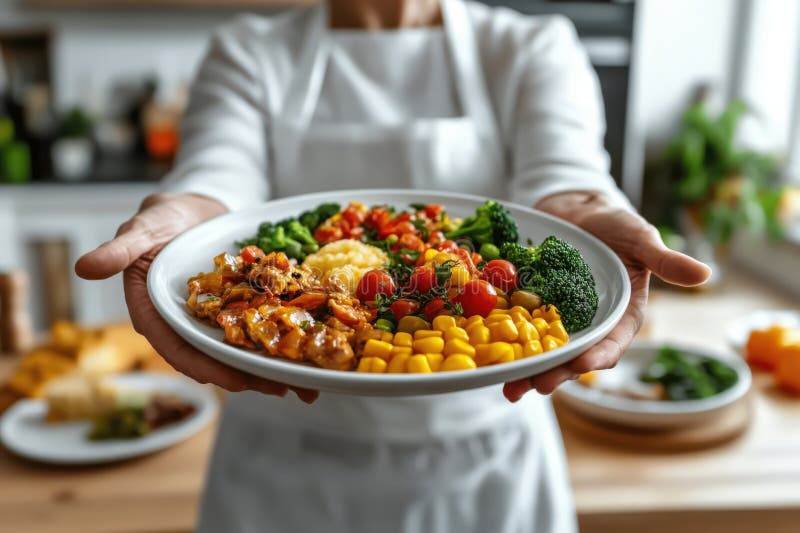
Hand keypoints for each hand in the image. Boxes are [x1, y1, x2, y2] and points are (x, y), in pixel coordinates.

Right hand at [75, 193, 318, 403]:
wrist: (195, 208)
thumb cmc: (162, 219)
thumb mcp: (142, 229)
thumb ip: (119, 250)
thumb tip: (83, 268)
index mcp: (157, 315)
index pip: (178, 348)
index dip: (205, 367)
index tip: (234, 380)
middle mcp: (189, 325)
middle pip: (218, 358)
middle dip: (250, 376)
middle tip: (283, 387)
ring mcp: (217, 322)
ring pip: (243, 352)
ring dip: (274, 370)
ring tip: (307, 385)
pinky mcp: (242, 311)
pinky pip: (261, 331)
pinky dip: (285, 343)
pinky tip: (313, 357)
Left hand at [503, 191, 710, 401]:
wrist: (576, 210)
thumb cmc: (615, 225)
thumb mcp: (640, 238)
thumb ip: (665, 260)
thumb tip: (705, 274)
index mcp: (621, 315)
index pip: (613, 342)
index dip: (599, 355)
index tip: (584, 365)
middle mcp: (589, 324)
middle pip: (573, 356)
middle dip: (557, 373)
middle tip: (539, 386)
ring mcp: (558, 319)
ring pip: (544, 351)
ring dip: (528, 371)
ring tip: (510, 388)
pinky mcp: (531, 309)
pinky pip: (519, 330)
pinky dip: (506, 344)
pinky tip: (490, 361)